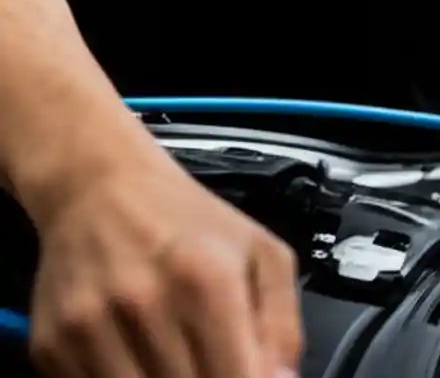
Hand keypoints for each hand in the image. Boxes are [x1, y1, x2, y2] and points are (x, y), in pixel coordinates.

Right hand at [27, 159, 300, 377]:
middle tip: (212, 363)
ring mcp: (90, 327)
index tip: (245, 373)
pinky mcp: (51, 343)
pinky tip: (139, 360)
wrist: (99, 187)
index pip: (234, 377)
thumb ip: (281, 325)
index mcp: (207, 282)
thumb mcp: (261, 253)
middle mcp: (144, 305)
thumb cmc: (190, 222)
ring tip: (179, 362)